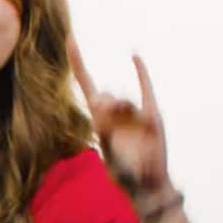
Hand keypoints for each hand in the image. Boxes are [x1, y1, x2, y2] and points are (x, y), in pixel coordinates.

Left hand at [68, 39, 172, 200]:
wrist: (146, 183)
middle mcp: (114, 114)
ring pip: (120, 98)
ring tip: (119, 119)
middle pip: (102, 94)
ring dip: (117, 106)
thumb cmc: (124, 173)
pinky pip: (145, 89)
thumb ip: (105, 133)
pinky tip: (133, 56)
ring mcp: (133, 113)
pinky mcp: (152, 116)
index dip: (78, 62)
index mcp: (98, 121)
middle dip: (101, 102)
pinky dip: (140, 72)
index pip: (85, 84)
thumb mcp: (108, 153)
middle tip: (102, 113)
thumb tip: (103, 110)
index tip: (70, 39)